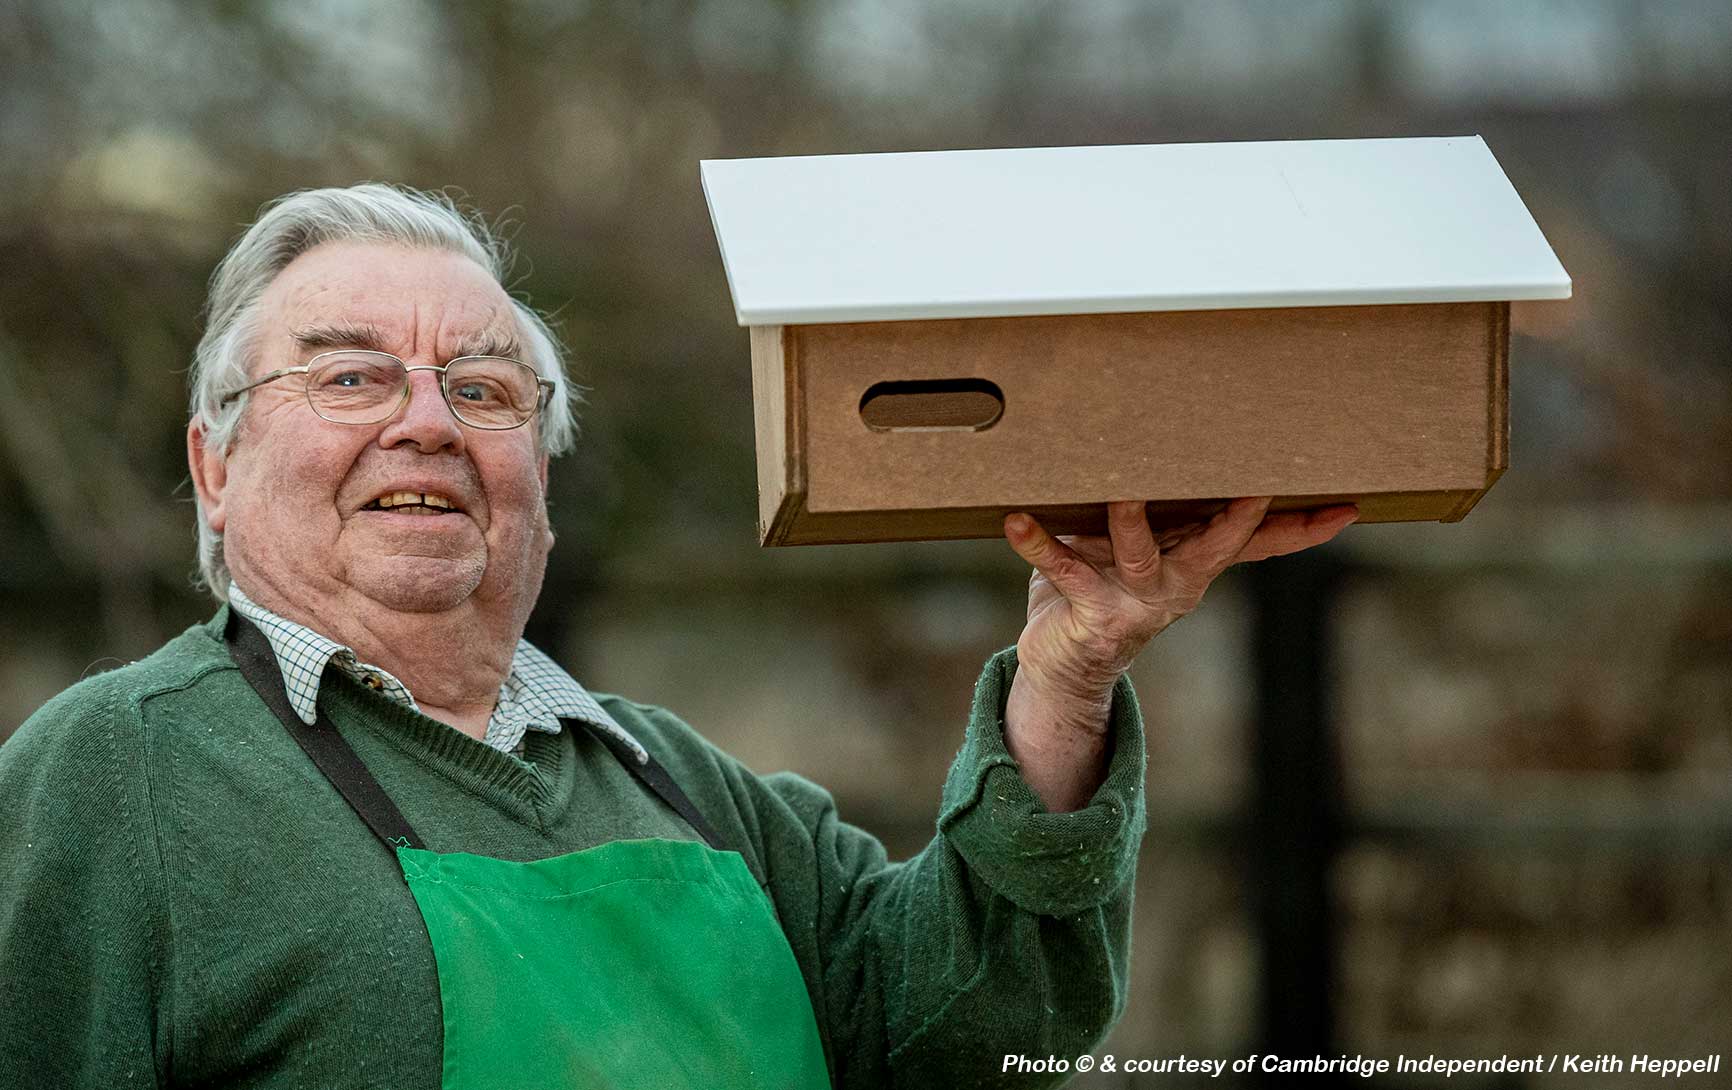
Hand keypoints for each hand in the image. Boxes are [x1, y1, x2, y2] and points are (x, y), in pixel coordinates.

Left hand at [1004, 498, 1358, 704]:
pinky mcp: (1088, 609)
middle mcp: (1176, 583)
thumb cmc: (1104, 584)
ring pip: (1139, 552)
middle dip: (1237, 517)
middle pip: (1217, 546)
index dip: (1303, 529)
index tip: (1347, 508)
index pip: (1261, 543)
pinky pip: (1062, 570)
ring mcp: (1134, 599)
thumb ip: (1160, 510)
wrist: (1066, 666)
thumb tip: (1170, 442)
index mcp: (1196, 564)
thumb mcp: (1143, 546)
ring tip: (1122, 490)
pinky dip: (1038, 544)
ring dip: (1129, 518)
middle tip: (1257, 485)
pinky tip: (1017, 521)